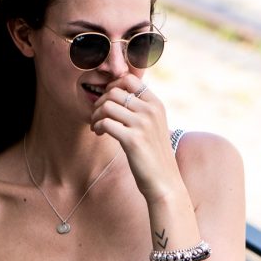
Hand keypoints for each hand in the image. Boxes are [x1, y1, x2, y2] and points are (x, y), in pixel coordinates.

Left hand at [89, 73, 179, 204]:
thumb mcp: (154, 126)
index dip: (113, 85)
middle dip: (100, 102)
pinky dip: (97, 126)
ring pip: (107, 105)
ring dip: (96, 114)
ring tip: (96, 125)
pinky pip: (105, 123)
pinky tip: (99, 133)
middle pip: (115, 91)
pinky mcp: (132, 140)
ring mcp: (142, 125)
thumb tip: (117, 93)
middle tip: (98, 116)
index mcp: (156, 104)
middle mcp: (151, 111)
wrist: (164, 181)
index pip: (130, 79)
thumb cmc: (154, 155)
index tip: (108, 100)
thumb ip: (141, 109)